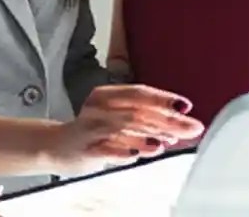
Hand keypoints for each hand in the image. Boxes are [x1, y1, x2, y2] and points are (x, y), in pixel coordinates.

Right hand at [44, 84, 204, 175]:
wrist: (57, 147)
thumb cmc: (93, 132)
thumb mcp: (117, 119)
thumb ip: (146, 119)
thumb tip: (181, 124)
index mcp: (107, 95)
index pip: (139, 93)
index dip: (163, 99)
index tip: (186, 106)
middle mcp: (98, 108)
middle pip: (137, 110)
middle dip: (167, 120)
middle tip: (191, 128)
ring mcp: (90, 128)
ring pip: (123, 127)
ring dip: (148, 134)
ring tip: (169, 140)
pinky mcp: (84, 148)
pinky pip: (106, 149)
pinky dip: (123, 151)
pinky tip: (138, 154)